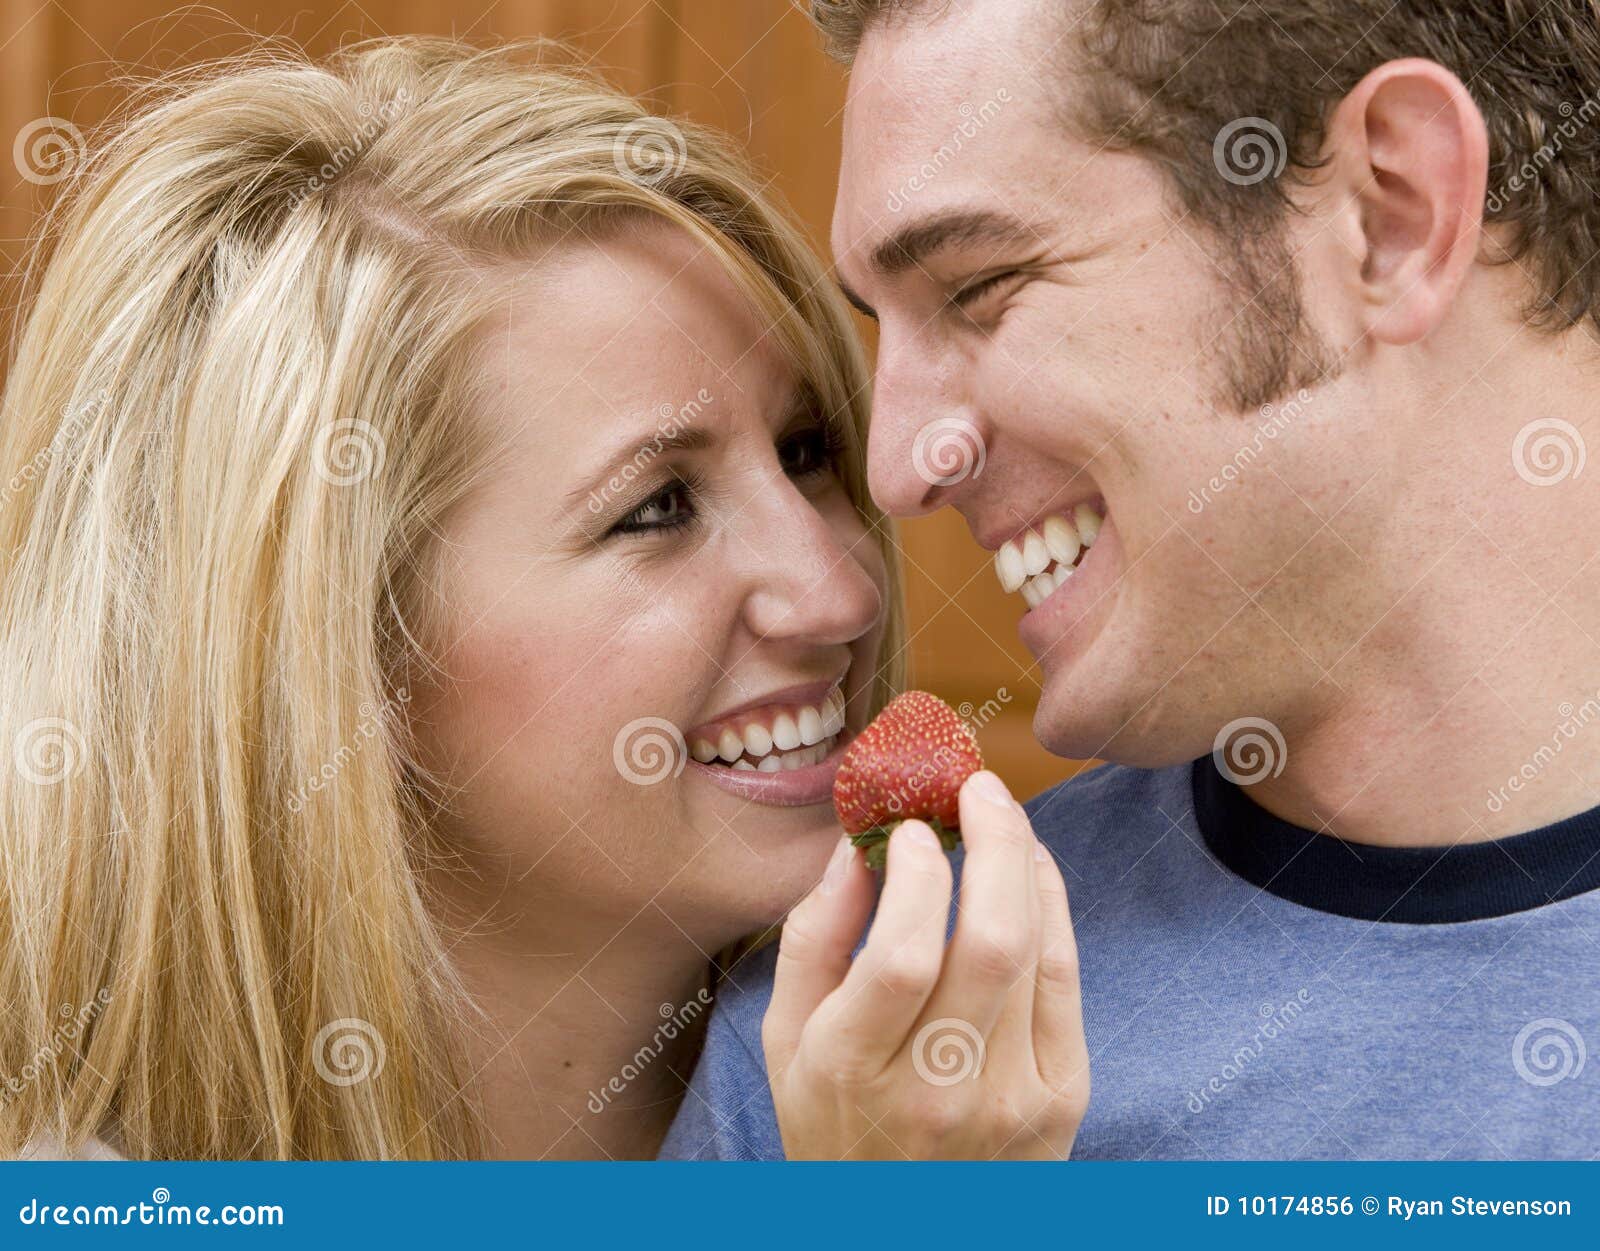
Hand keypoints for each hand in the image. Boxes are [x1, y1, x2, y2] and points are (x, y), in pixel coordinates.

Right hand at [762, 770, 1088, 1159]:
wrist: (902, 1236)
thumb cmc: (832, 1124)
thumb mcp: (785, 1038)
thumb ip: (812, 935)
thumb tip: (857, 842)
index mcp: (850, 1070)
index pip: (903, 955)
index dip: (917, 873)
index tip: (911, 827)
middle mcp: (936, 1089)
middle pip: (990, 941)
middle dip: (994, 842)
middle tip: (981, 786)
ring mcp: (1009, 1099)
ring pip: (1037, 951)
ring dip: (1026, 864)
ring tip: (1002, 819)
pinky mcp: (1061, 1100)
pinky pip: (1067, 979)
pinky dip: (1055, 909)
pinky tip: (1033, 872)